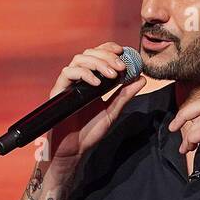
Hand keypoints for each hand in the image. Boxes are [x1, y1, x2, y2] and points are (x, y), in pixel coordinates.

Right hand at [47, 41, 145, 164]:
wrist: (74, 150)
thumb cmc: (90, 132)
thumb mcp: (112, 111)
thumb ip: (125, 95)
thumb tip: (142, 78)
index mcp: (89, 80)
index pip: (97, 55)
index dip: (108, 49)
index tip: (123, 51)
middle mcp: (77, 79)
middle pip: (89, 53)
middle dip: (107, 56)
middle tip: (121, 67)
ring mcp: (67, 85)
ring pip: (79, 60)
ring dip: (98, 63)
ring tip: (112, 75)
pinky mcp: (58, 92)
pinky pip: (68, 73)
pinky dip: (84, 74)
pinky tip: (97, 84)